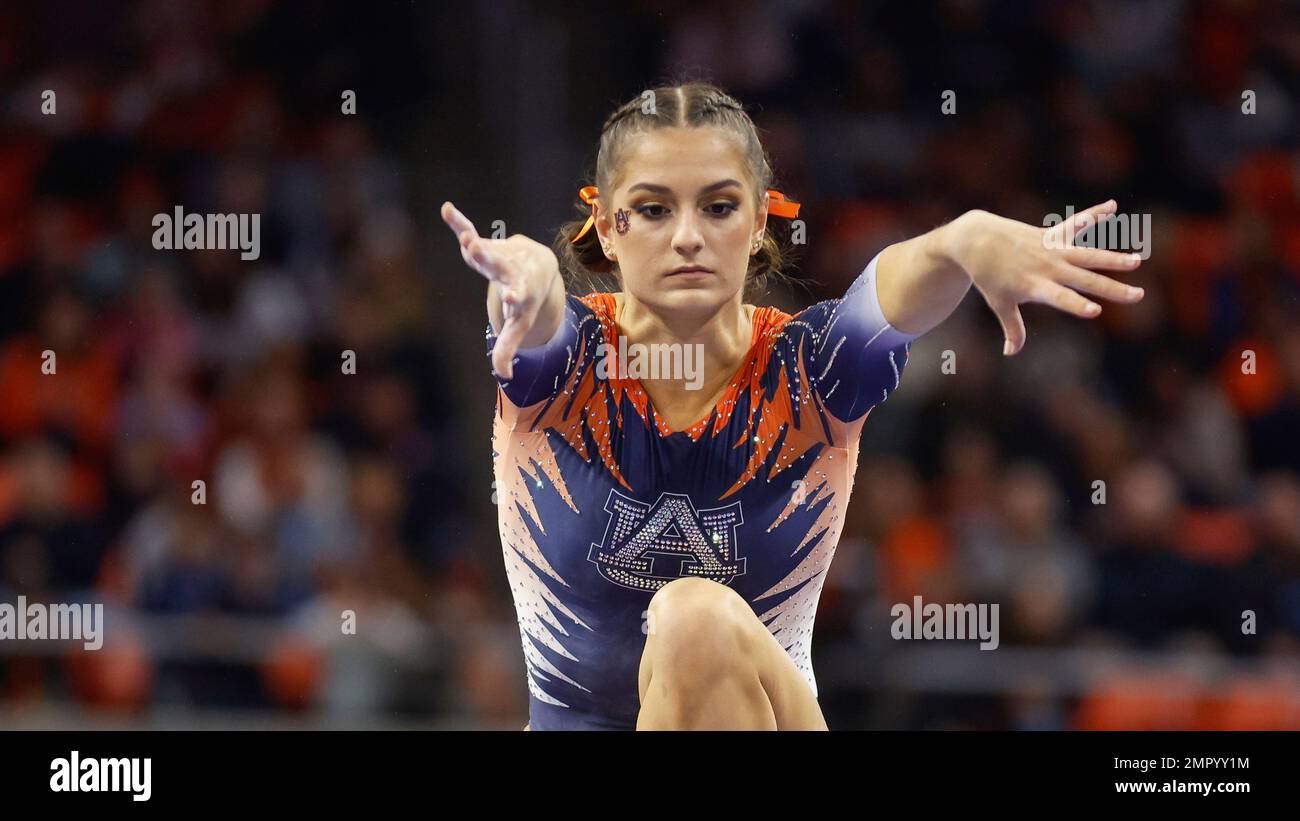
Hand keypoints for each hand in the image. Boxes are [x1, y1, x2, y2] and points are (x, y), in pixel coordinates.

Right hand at [441, 200, 563, 378]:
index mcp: (520, 291)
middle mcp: (511, 270)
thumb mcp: (519, 324)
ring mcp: (499, 255)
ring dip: (475, 244)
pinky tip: (446, 208)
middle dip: (489, 260)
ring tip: (466, 238)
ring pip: (485, 249)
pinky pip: (470, 231)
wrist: (541, 265)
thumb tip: (506, 377)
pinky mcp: (487, 244)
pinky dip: (458, 222)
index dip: (513, 297)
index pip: (516, 295)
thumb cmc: (527, 300)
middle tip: (478, 253)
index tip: (511, 298)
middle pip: (499, 265)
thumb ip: (508, 347)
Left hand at [946, 200, 1144, 355]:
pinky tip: (1112, 205)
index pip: (1060, 298)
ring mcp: (1052, 249)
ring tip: (1138, 260)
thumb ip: (1012, 328)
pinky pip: (1076, 224)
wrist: (977, 242)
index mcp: (1035, 286)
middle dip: (1112, 288)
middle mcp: (1048, 267)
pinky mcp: (1052, 234)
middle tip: (1138, 295)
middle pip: (1085, 280)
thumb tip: (1010, 353)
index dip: (1078, 305)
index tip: (1097, 310)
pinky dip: (1093, 214)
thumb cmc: (989, 277)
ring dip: (1114, 257)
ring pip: (1088, 254)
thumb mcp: (999, 304)